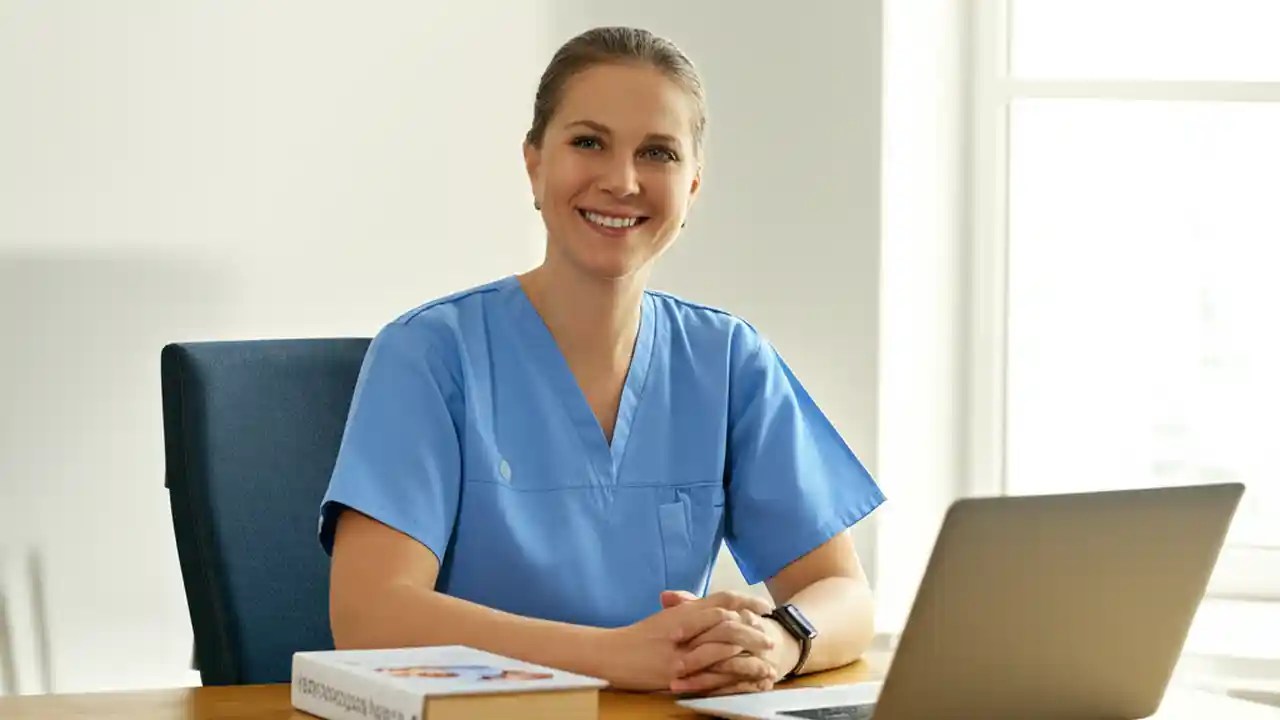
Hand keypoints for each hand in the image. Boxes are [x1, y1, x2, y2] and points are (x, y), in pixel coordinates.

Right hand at [600, 590, 774, 691]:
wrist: (610, 653)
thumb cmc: (637, 638)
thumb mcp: (665, 619)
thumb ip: (689, 612)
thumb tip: (717, 610)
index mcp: (684, 610)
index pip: (723, 599)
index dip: (748, 601)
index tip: (766, 607)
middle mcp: (685, 626)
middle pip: (729, 621)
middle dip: (754, 630)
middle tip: (770, 639)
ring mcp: (682, 650)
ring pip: (724, 646)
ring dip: (749, 654)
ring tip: (766, 662)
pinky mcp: (677, 672)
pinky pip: (711, 671)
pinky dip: (733, 675)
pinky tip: (747, 680)